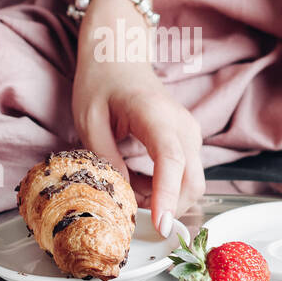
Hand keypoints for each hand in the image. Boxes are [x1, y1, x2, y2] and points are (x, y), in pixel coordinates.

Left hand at [72, 49, 204, 239]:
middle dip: (168, 208)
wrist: (119, 55)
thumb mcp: (89, 120)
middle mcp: (182, 126)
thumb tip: (122, 195)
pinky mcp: (188, 141)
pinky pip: (185, 175)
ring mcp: (190, 133)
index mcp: (156, 115)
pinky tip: (135, 181)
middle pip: (192, 182)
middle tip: (131, 215)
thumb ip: (106, 158)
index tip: (161, 225)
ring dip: (164, 200)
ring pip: (192, 183)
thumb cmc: (101, 82)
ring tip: (127, 191)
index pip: (171, 160)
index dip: (168, 195)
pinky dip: (164, 189)